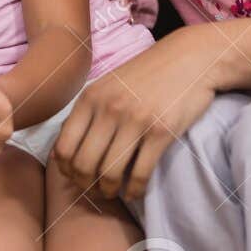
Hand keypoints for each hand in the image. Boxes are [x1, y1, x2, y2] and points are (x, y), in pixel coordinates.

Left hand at [52, 28, 222, 203]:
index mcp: (91, 98)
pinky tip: (134, 191)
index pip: (64, 147)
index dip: (66, 171)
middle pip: (84, 165)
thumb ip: (86, 113)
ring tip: (114, 192)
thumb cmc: (147, 74)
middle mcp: (109, 109)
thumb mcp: (108, 84)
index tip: (76, 178)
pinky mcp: (161, 132)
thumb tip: (61, 151)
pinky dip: (134, 190)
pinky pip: (140, 173)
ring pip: (110, 173)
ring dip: (109, 191)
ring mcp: (135, 120)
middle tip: (95, 190)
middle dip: (87, 186)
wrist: (190, 58)